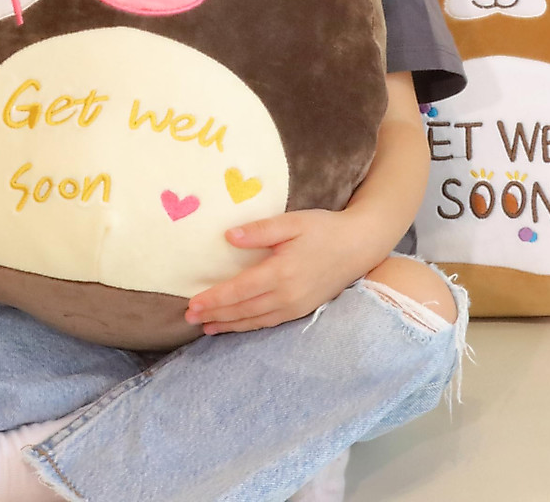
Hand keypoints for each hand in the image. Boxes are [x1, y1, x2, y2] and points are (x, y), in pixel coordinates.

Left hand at [183, 209, 381, 334]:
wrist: (360, 245)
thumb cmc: (325, 228)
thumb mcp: (292, 221)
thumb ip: (260, 231)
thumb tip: (229, 237)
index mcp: (281, 273)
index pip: (239, 290)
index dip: (214, 299)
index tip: (192, 304)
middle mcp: (287, 295)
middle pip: (243, 310)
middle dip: (215, 315)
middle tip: (188, 318)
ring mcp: (296, 306)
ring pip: (255, 320)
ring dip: (229, 325)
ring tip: (206, 327)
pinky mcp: (303, 309)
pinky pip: (269, 322)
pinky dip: (249, 326)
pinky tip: (238, 324)